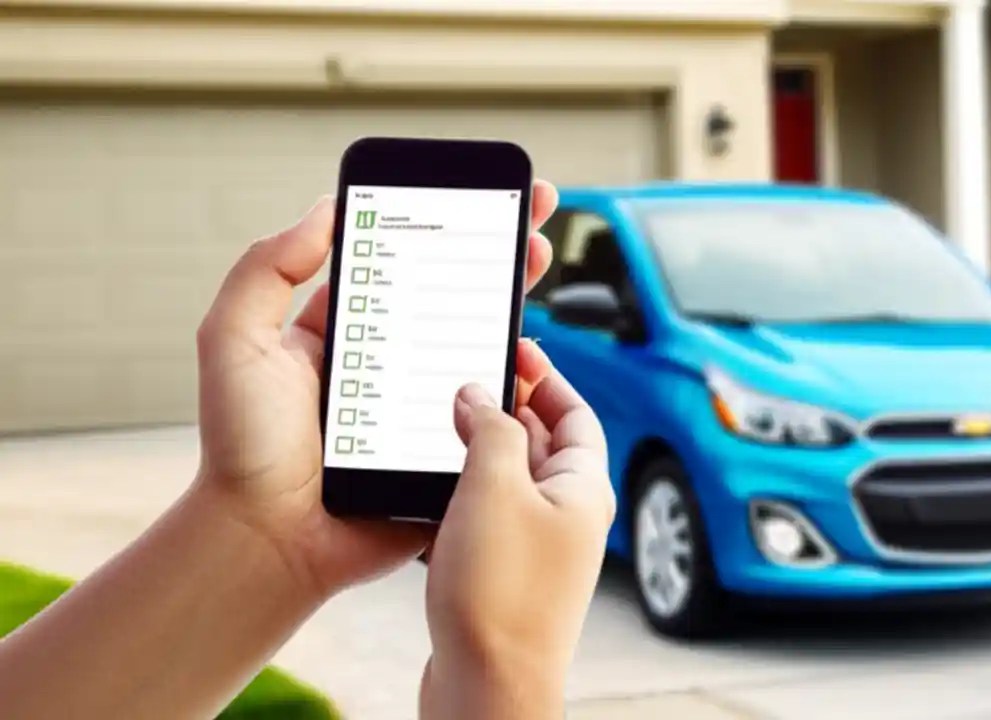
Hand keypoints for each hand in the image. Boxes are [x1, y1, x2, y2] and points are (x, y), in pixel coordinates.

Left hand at [194, 180, 559, 598]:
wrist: (270, 540)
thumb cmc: (243, 446)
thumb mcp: (234, 340)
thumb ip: (269, 270)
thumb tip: (327, 209)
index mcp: (346, 332)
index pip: (400, 265)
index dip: (437, 224)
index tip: (470, 189)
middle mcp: (391, 363)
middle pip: (455, 295)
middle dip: (496, 248)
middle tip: (530, 210)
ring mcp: (425, 406)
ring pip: (482, 346)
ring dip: (514, 301)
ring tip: (534, 256)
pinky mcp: (449, 449)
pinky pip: (492, 410)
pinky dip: (518, 380)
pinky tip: (531, 345)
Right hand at [420, 349, 614, 719]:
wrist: (487, 687)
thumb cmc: (501, 593)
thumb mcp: (494, 487)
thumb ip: (490, 428)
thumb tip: (479, 395)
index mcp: (583, 488)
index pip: (576, 413)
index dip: (547, 376)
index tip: (515, 347)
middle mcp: (568, 516)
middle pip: (543, 443)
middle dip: (505, 409)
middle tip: (463, 381)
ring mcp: (537, 549)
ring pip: (508, 481)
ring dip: (476, 452)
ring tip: (436, 427)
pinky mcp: (503, 577)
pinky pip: (485, 519)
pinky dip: (459, 496)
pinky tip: (425, 491)